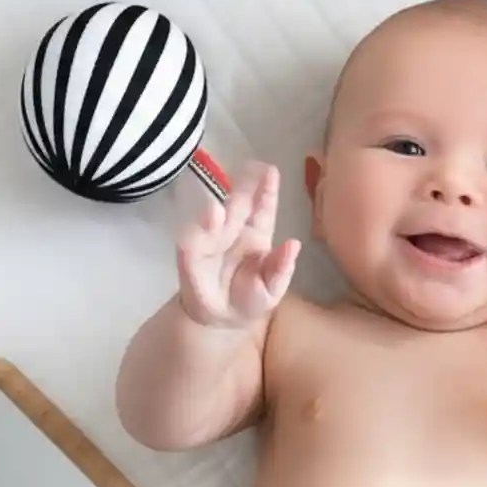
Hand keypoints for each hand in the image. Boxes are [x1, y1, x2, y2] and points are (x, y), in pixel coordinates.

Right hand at [177, 161, 300, 327]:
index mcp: (257, 234)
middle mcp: (233, 230)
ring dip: (215, 214)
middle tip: (249, 167)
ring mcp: (211, 240)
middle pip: (237, 205)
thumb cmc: (251, 298)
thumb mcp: (272, 289)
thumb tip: (294, 244)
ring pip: (213, 220)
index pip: (262, 208)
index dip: (266, 189)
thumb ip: (281, 268)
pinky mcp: (191, 255)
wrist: (222, 318)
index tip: (270, 170)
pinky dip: (198, 232)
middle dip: (242, 187)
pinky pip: (192, 242)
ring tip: (218, 210)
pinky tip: (202, 225)